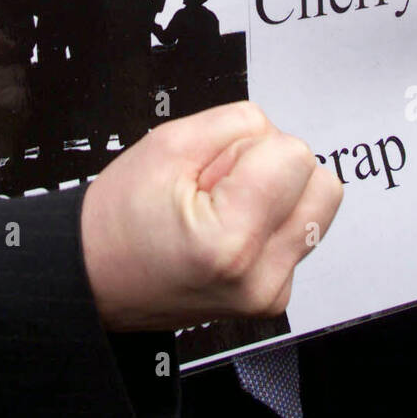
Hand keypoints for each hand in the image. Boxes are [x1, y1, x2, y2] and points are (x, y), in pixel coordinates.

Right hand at [80, 101, 342, 330]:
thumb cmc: (119, 223)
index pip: (295, 155)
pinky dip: (270, 218)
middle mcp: (261, 276)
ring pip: (316, 206)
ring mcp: (271, 292)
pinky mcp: (275, 295)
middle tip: (221, 183)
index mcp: (231, 241)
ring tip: (224, 205)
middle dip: (275, 167)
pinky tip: (228, 226)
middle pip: (320, 183)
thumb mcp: (167, 145)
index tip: (213, 167)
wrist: (96, 277)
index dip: (250, 147)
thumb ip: (237, 122)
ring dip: (277, 193)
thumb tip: (276, 131)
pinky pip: (300, 230)